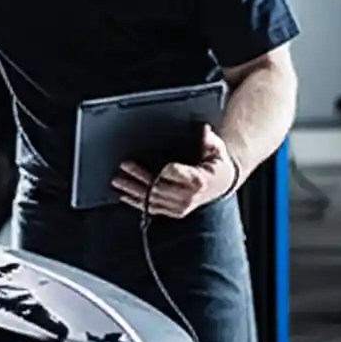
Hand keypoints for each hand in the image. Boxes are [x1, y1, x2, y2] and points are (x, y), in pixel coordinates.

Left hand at [111, 124, 237, 217]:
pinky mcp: (173, 211)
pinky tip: (125, 196)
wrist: (222, 183)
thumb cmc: (217, 164)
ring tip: (118, 180)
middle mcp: (188, 196)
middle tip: (124, 166)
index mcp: (198, 180)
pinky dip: (137, 203)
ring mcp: (180, 206)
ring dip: (133, 190)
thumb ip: (209, 140)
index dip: (164, 170)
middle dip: (139, 177)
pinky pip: (152, 208)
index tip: (156, 163)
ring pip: (152, 199)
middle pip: (158, 187)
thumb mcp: (216, 148)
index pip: (175, 174)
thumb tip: (204, 130)